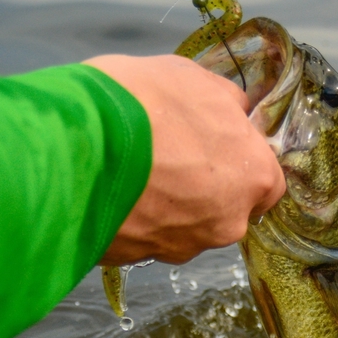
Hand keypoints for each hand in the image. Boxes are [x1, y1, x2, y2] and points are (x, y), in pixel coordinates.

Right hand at [85, 54, 284, 264]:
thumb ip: (223, 101)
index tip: (214, 145)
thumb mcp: (192, 78)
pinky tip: (113, 187)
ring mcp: (183, 246)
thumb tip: (233, 110)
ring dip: (167, 203)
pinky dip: (135, 216)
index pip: (266, 182)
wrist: (71, 148)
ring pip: (185, 225)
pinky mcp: (139, 259)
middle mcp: (228, 222)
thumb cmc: (142, 104)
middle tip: (169, 154)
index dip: (240, 162)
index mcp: (255, 177)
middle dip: (202, 185)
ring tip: (133, 168)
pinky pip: (145, 236)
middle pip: (226, 207)